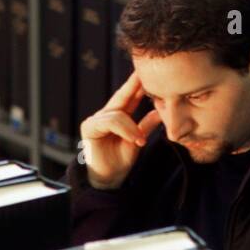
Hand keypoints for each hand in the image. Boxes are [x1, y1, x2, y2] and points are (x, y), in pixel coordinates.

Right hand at [78, 72, 161, 189]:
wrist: (109, 179)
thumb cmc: (121, 160)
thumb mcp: (138, 140)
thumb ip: (146, 125)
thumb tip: (160, 111)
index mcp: (118, 115)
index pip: (129, 96)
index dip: (138, 84)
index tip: (148, 71)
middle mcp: (106, 114)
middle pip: (122, 95)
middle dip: (133, 84)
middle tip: (143, 71)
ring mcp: (96, 119)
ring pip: (118, 113)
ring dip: (132, 127)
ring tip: (140, 140)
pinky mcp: (89, 127)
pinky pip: (111, 122)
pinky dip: (125, 129)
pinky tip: (134, 139)